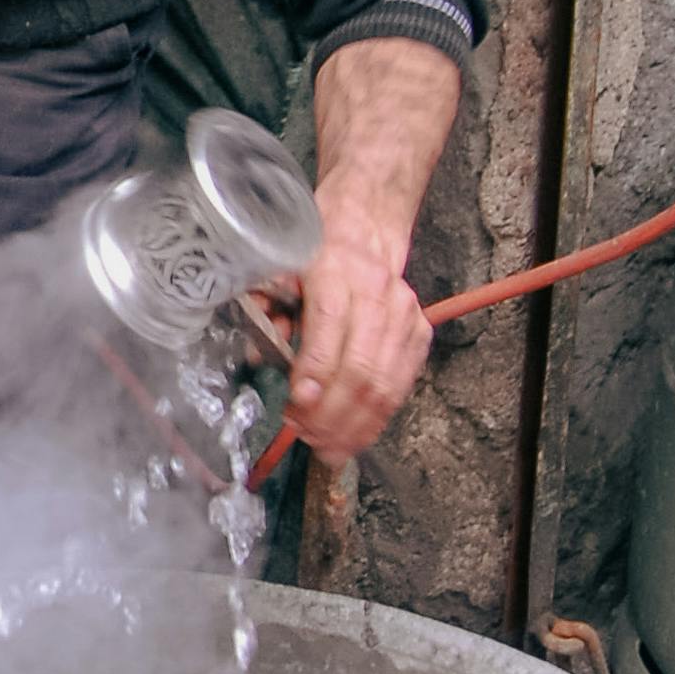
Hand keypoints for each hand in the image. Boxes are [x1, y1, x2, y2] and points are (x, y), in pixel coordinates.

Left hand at [282, 33, 460, 458]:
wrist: (364, 224)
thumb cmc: (311, 248)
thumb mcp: (276, 265)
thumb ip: (265, 309)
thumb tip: (256, 359)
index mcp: (334, 268)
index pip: (330, 325)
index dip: (314, 369)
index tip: (296, 404)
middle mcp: (376, 291)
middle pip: (360, 365)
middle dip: (329, 412)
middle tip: (303, 437)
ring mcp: (402, 313)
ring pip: (384, 383)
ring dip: (353, 425)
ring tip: (325, 449)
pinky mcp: (418, 331)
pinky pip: (401, 385)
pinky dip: (376, 417)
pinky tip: (352, 436)